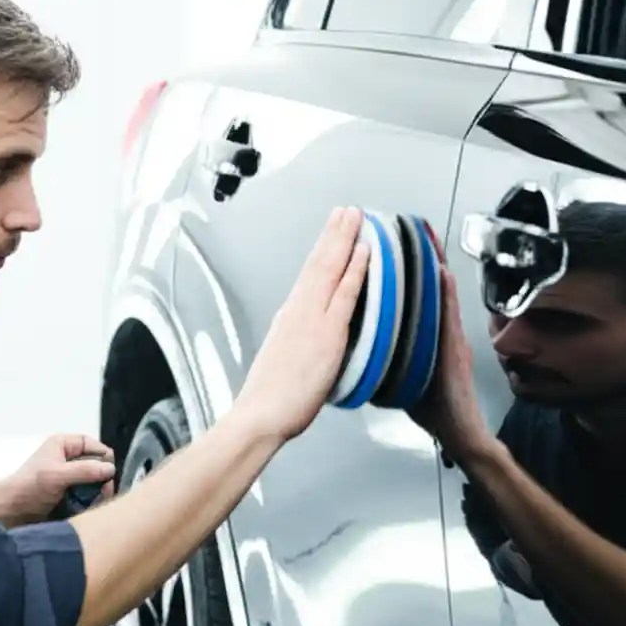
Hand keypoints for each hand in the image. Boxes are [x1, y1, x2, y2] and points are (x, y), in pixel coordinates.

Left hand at [0, 434, 115, 527]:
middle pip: (96, 463)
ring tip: (97, 503)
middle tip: (104, 493)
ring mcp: (67, 477)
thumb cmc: (30, 489)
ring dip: (97, 491)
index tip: (109, 473)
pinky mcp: (67, 494)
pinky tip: (91, 508)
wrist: (8, 513)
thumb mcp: (58, 475)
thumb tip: (112, 470)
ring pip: (93, 481)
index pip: (92, 444)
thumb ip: (86, 470)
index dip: (102, 456)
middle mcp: (67, 458)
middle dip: (102, 477)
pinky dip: (90, 500)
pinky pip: (87, 494)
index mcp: (62, 445)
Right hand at [231, 206, 369, 442]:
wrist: (261, 415)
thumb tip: (307, 339)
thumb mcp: (284, 360)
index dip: (323, 249)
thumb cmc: (272, 398)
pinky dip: (355, 269)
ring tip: (356, 217)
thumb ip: (298, 343)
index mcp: (290, 316)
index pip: (309, 274)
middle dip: (334, 233)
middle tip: (347, 210)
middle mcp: (299, 310)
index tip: (332, 231)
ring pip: (330, 267)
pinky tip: (364, 251)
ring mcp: (312, 319)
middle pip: (318, 261)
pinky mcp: (327, 334)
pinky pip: (345, 293)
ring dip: (345, 239)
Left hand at [407, 236, 499, 463]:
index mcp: (423, 334)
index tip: (388, 244)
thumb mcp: (404, 373)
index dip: (399, 271)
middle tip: (408, 227)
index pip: (407, 296)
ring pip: (437, 294)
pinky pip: (449, 316)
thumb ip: (391, 354)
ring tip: (424, 238)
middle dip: (416, 258)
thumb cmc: (434, 407)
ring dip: (432, 266)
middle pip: (424, 288)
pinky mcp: (456, 348)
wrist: (458, 431)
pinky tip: (442, 275)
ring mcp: (449, 336)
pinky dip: (445, 295)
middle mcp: (437, 330)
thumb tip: (367, 344)